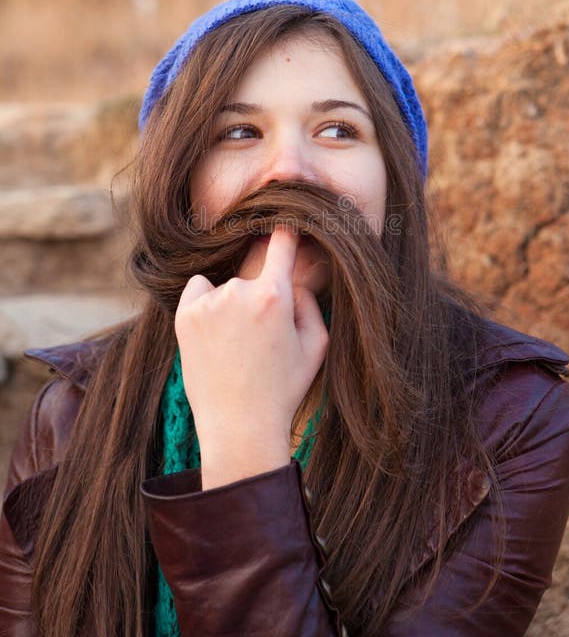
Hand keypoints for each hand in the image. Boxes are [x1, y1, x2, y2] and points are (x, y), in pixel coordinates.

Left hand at [175, 225, 329, 487]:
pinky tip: (215, 334)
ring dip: (232, 302)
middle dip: (261, 293)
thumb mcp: (316, 346)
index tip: (285, 210)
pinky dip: (206, 303)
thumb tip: (292, 279)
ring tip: (236, 345)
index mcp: (276, 296)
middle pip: (254, 273)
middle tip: (262, 338)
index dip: (286, 225)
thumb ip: (308, 302)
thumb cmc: (283, 389)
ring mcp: (208, 303)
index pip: (282, 242)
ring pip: (226, 285)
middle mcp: (239, 291)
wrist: (239, 426)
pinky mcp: (184, 316)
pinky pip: (199, 290)